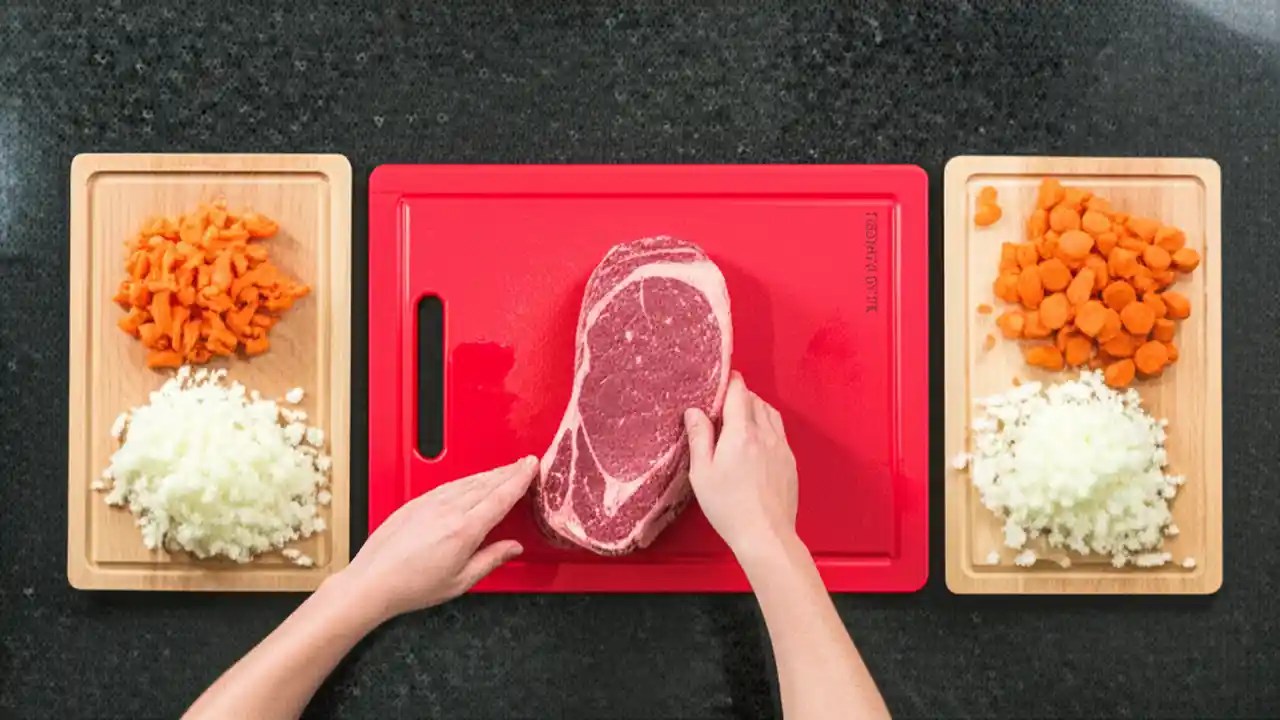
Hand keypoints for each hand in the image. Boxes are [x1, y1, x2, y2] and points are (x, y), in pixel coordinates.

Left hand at [337, 456, 536, 623]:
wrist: (372, 581)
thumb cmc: (413, 587)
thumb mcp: (460, 582)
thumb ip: (491, 560)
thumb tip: (513, 547)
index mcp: (464, 530)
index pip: (500, 497)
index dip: (519, 479)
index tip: (532, 466)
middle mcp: (449, 510)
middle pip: (487, 484)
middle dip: (509, 471)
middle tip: (526, 463)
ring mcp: (431, 503)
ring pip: (469, 481)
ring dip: (490, 473)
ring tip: (506, 469)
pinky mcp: (417, 502)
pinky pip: (450, 485)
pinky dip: (468, 480)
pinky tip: (474, 480)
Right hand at [684, 371, 798, 557]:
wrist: (766, 535)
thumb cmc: (728, 507)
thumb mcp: (701, 473)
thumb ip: (699, 437)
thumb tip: (695, 411)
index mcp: (741, 433)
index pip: (739, 393)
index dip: (730, 381)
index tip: (721, 379)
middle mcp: (765, 434)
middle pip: (755, 400)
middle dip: (740, 395)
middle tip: (723, 403)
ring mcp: (781, 448)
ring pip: (770, 413)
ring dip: (756, 408)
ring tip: (740, 418)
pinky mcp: (790, 462)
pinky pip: (779, 432)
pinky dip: (767, 425)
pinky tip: (757, 441)